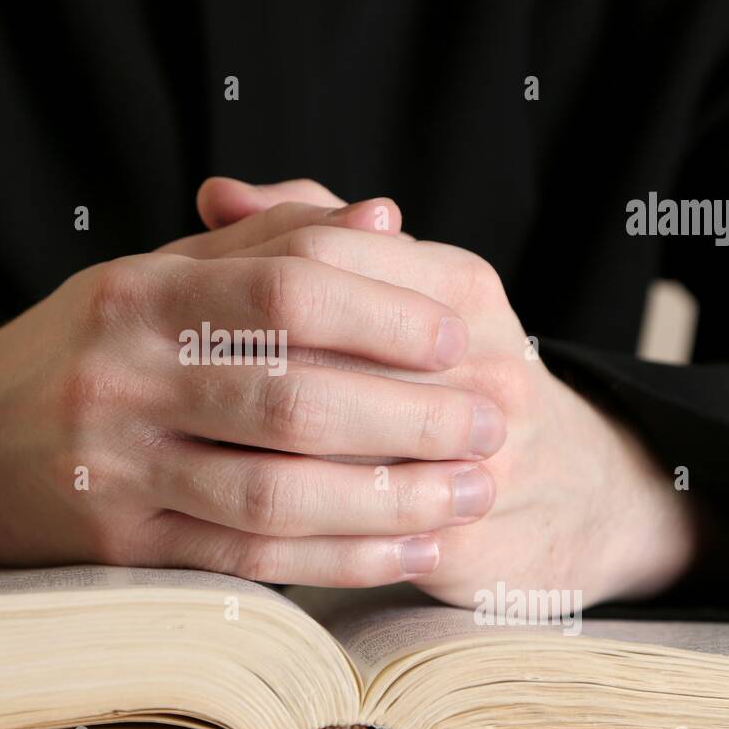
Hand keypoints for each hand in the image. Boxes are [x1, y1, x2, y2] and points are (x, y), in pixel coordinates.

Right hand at [0, 199, 508, 584]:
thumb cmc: (77, 349)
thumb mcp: (151, 277)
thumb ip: (263, 245)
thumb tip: (385, 216)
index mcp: (136, 294)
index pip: (281, 289)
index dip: (381, 312)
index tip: (457, 335)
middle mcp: (121, 378)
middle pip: (291, 397)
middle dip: (408, 414)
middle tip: (492, 421)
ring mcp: (115, 470)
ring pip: (273, 493)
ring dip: (388, 498)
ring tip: (471, 492)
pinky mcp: (118, 547)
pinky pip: (245, 560)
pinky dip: (336, 557)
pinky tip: (406, 549)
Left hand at [185, 178, 698, 606]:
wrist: (578, 489)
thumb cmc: (456, 375)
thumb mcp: (404, 289)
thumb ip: (314, 236)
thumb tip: (217, 192)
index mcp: (460, 289)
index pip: (327, 269)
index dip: (234, 295)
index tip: (167, 315)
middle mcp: (483, 365)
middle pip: (325, 366)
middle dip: (228, 383)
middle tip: (150, 392)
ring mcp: (482, 457)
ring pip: (337, 456)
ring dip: (246, 458)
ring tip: (176, 451)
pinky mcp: (470, 536)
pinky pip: (359, 534)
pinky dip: (290, 529)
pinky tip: (225, 520)